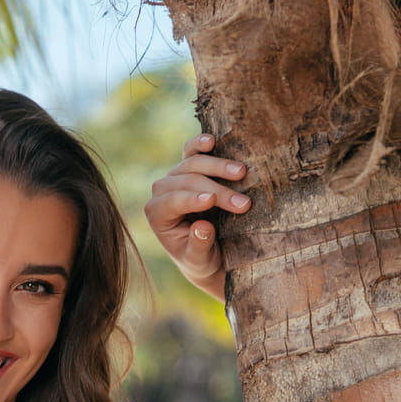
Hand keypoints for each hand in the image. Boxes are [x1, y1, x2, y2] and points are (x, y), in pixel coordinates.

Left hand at [144, 134, 250, 301]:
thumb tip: (203, 228)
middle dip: (217, 191)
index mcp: (157, 215)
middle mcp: (162, 192)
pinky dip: (200, 143)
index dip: (190, 200)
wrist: (208, 251)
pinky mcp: (190, 166)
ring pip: (192, 163)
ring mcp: (175, 176)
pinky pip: (191, 150)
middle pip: (186, 182)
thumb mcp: (199, 261)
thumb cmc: (201, 259)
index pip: (171, 202)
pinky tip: (212, 140)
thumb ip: (198, 246)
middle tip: (244, 204)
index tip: (212, 201)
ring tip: (242, 173)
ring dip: (218, 166)